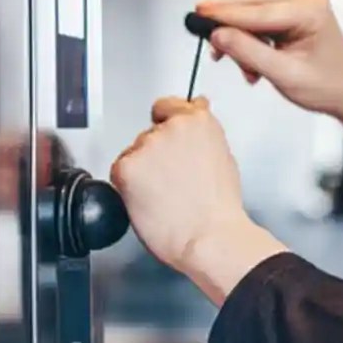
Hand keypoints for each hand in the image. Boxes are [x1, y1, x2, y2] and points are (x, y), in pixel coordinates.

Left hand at [110, 97, 286, 303]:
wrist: (210, 237)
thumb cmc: (220, 208)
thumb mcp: (222, 158)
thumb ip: (203, 137)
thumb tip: (194, 128)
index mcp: (198, 121)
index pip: (168, 106)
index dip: (166, 123)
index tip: (167, 137)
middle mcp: (171, 127)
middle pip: (150, 134)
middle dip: (156, 155)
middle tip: (172, 181)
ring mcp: (147, 145)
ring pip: (135, 153)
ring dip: (143, 171)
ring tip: (165, 195)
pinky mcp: (126, 166)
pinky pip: (120, 171)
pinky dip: (128, 186)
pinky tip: (150, 200)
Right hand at [194, 0, 342, 130]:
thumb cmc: (323, 86)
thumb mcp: (284, 76)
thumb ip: (249, 54)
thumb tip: (216, 35)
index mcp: (311, 9)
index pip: (257, 10)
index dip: (223, 14)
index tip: (196, 16)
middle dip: (227, 23)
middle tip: (212, 50)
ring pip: (247, 1)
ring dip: (237, 32)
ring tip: (245, 69)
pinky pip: (254, 7)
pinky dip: (246, 31)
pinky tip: (249, 60)